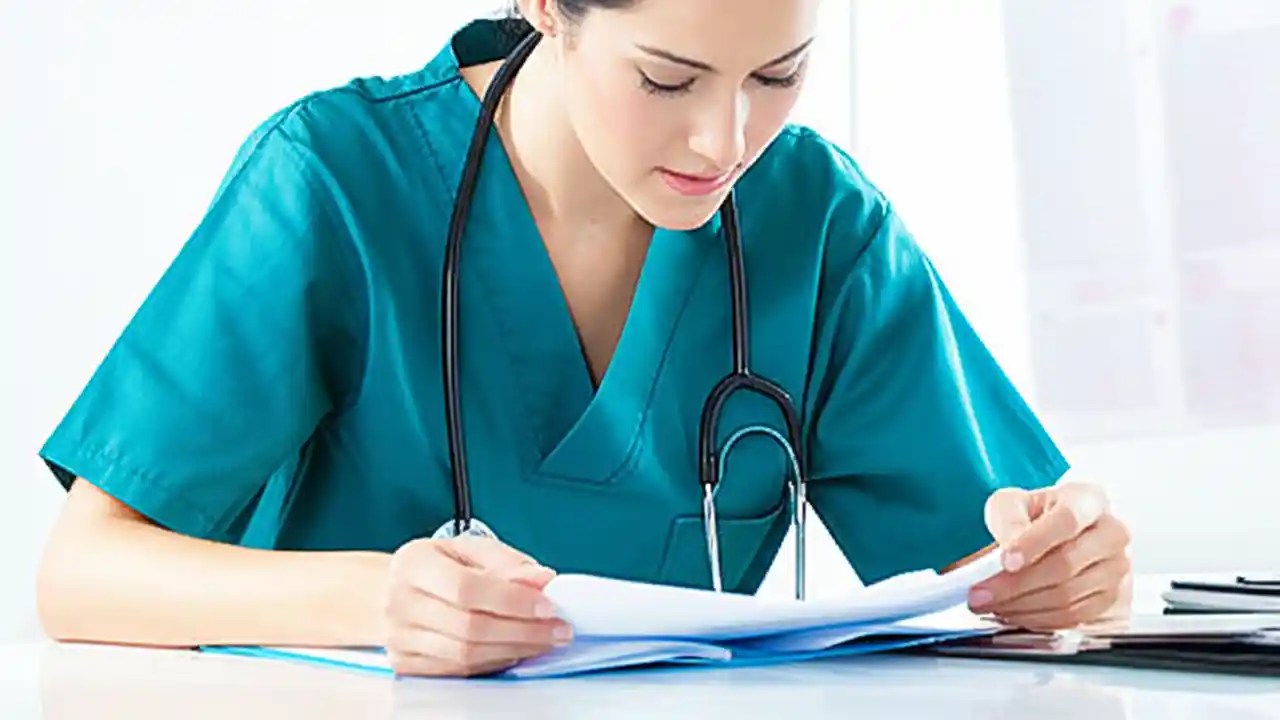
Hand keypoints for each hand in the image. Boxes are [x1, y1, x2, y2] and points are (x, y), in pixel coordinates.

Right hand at [383, 535, 572, 676]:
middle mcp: (401, 602)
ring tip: (544, 640)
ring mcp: (400, 637)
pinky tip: (516, 651)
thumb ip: (506, 562)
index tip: (548, 606)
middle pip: (469, 627)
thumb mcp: (467, 549)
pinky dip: (495, 663)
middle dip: (523, 631)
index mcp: (414, 564)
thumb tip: (542, 579)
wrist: (386, 592)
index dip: (513, 600)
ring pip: (466, 654)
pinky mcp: (406, 663)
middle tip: (558, 629)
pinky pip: (459, 670)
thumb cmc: (433, 567)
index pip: (467, 588)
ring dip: (514, 650)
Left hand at [968, 481, 1132, 630]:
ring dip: (1021, 605)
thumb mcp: (1013, 504)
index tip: (1006, 561)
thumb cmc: (1036, 517)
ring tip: (990, 603)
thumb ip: (1008, 518)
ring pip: (1067, 596)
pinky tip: (1012, 613)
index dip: (1034, 543)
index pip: (1067, 520)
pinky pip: (1071, 617)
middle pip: (1065, 564)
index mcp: (1089, 500)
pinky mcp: (1111, 600)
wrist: (1057, 540)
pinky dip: (1036, 619)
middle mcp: (1111, 534)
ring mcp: (1115, 569)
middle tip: (981, 592)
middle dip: (1016, 583)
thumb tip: (1009, 547)